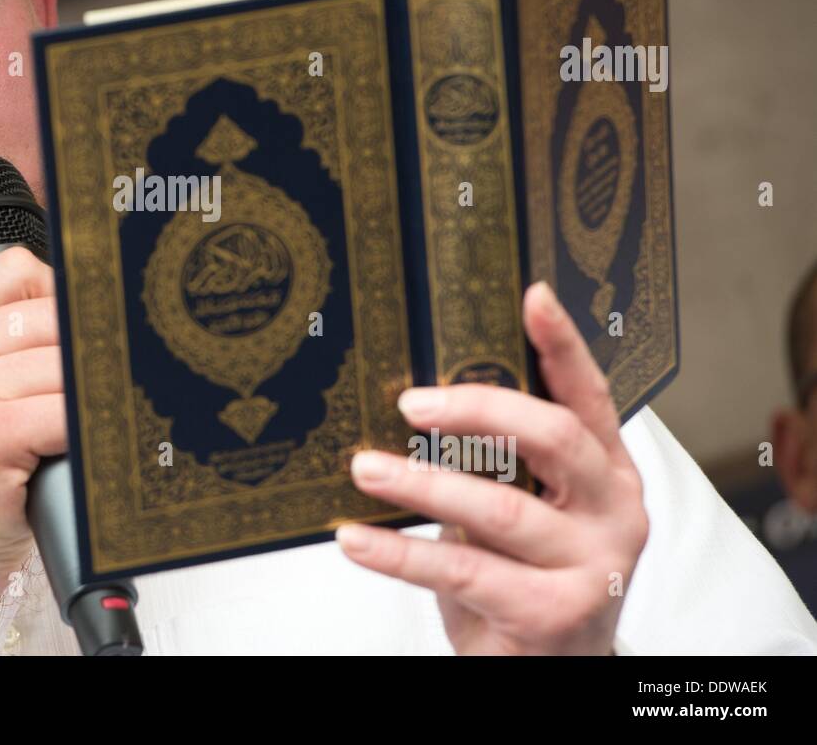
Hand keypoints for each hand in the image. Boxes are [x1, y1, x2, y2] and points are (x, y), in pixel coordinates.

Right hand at [0, 247, 66, 653]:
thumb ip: (9, 351)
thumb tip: (99, 318)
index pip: (18, 269)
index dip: (63, 299)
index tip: (84, 338)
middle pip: (53, 315)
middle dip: (87, 357)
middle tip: (100, 394)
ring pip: (68, 363)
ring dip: (92, 398)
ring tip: (83, 430)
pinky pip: (70, 410)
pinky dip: (90, 430)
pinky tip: (82, 451)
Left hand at [335, 281, 647, 654]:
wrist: (552, 671)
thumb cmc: (528, 577)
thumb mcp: (525, 508)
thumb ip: (498, 461)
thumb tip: (418, 401)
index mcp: (609, 472)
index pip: (590, 396)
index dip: (562, 345)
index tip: (529, 295)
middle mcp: (613, 511)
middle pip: (552, 438)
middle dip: (477, 410)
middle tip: (410, 403)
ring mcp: (591, 566)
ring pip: (499, 509)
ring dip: (420, 485)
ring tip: (364, 467)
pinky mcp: (552, 613)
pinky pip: (462, 571)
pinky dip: (398, 554)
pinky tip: (355, 538)